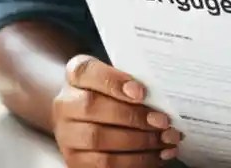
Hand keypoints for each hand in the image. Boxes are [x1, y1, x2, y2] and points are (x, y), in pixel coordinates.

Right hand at [51, 54, 182, 166]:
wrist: (91, 119)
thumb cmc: (115, 95)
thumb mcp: (121, 80)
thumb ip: (135, 81)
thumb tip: (163, 94)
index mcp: (76, 75)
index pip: (86, 71)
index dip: (113, 81)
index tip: (141, 92)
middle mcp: (65, 104)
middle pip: (92, 108)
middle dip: (133, 116)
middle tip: (163, 121)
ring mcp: (66, 134)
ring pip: (98, 140)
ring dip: (139, 141)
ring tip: (166, 140)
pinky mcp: (75, 160)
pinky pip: (103, 164)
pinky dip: (135, 161)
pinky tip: (157, 155)